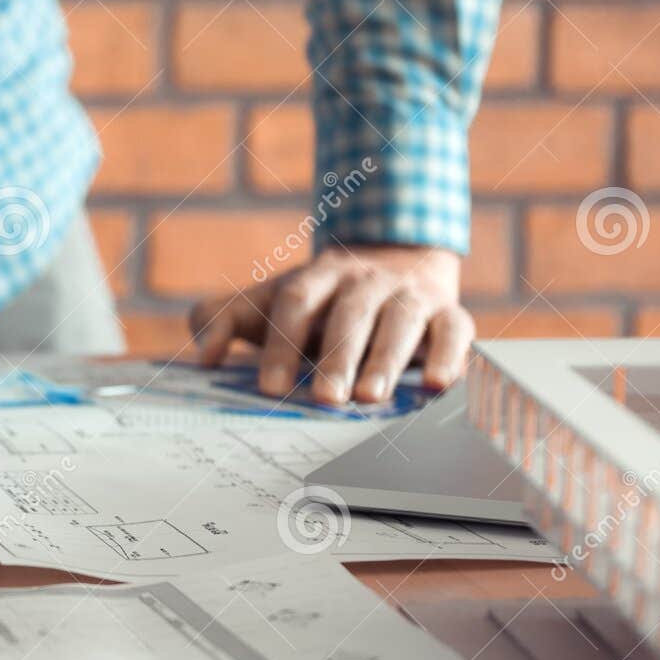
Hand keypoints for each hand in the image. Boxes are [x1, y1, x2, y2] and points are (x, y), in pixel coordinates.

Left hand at [187, 245, 473, 404]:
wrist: (395, 260)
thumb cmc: (319, 302)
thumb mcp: (267, 303)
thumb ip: (223, 320)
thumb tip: (204, 356)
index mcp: (316, 278)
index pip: (294, 304)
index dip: (279, 344)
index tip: (268, 388)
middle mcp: (365, 281)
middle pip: (349, 314)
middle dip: (336, 357)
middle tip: (323, 399)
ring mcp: (409, 294)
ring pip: (400, 321)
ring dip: (385, 360)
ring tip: (370, 399)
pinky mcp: (449, 313)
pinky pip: (455, 330)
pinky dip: (448, 356)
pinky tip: (435, 385)